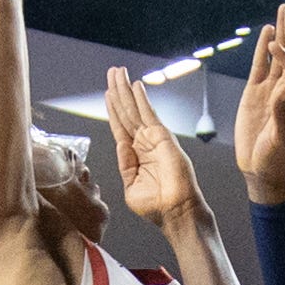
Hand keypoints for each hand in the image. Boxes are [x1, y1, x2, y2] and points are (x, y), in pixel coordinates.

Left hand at [105, 67, 204, 222]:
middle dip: (118, 91)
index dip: (113, 108)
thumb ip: (125, 164)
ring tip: (118, 72)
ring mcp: (153, 138)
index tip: (107, 92)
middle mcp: (144, 143)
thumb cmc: (157, 206)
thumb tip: (120, 144)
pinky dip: (142, 99)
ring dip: (125, 90)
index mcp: (135, 155)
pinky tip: (135, 86)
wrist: (176, 212)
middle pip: (126, 112)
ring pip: (135, 109)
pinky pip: (149, 114)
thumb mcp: (131, 186)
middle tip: (112, 72)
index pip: (120, 126)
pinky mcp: (163, 138)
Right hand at [231, 1, 284, 199]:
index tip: (276, 45)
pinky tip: (267, 32)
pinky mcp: (257, 93)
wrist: (263, 171)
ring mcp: (274, 90)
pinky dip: (264, 48)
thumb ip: (281, 117)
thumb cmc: (276, 160)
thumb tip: (283, 92)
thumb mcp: (280, 142)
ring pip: (278, 56)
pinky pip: (261, 65)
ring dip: (282, 33)